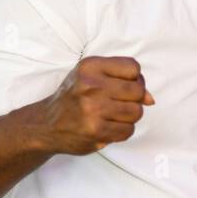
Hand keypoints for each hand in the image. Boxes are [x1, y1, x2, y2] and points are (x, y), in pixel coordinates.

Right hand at [34, 56, 154, 155]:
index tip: (124, 85)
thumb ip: (124, 80)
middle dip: (134, 99)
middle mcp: (90, 85)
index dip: (134, 78)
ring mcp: (92, 109)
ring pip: (136, 112)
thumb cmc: (75, 97)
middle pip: (138, 91)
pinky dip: (122, 131)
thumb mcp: (92, 76)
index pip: (133, 68)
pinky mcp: (95, 131)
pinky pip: (128, 130)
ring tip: (113, 116)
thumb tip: (150, 99)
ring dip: (129, 117)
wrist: (46, 125)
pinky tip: (108, 127)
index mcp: (90, 66)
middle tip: (118, 103)